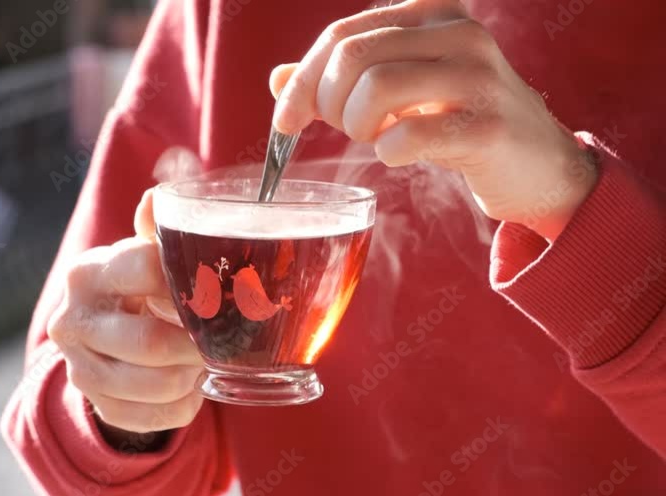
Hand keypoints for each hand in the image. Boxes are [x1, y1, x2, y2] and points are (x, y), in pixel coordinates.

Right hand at [47, 189, 203, 443]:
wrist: (100, 337)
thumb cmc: (135, 285)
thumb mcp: (143, 250)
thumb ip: (160, 219)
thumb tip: (178, 164)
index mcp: (89, 272)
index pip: (144, 269)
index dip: (188, 281)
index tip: (217, 288)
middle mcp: (73, 320)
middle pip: (149, 343)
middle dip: (196, 346)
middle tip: (223, 342)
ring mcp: (78, 367)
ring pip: (152, 386)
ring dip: (190, 378)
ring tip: (205, 363)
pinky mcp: (94, 403)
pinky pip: (150, 417)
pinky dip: (181, 407)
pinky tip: (190, 389)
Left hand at [269, 0, 597, 239]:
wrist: (534, 165)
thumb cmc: (456, 122)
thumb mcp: (399, 90)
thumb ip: (340, 80)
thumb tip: (277, 79)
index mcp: (432, 13)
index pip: (342, 35)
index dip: (302, 81)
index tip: (286, 121)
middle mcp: (460, 32)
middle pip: (351, 56)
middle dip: (326, 103)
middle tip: (342, 130)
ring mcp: (479, 76)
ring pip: (375, 89)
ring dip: (358, 127)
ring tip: (378, 138)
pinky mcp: (487, 126)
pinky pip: (407, 136)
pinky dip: (388, 153)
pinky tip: (403, 153)